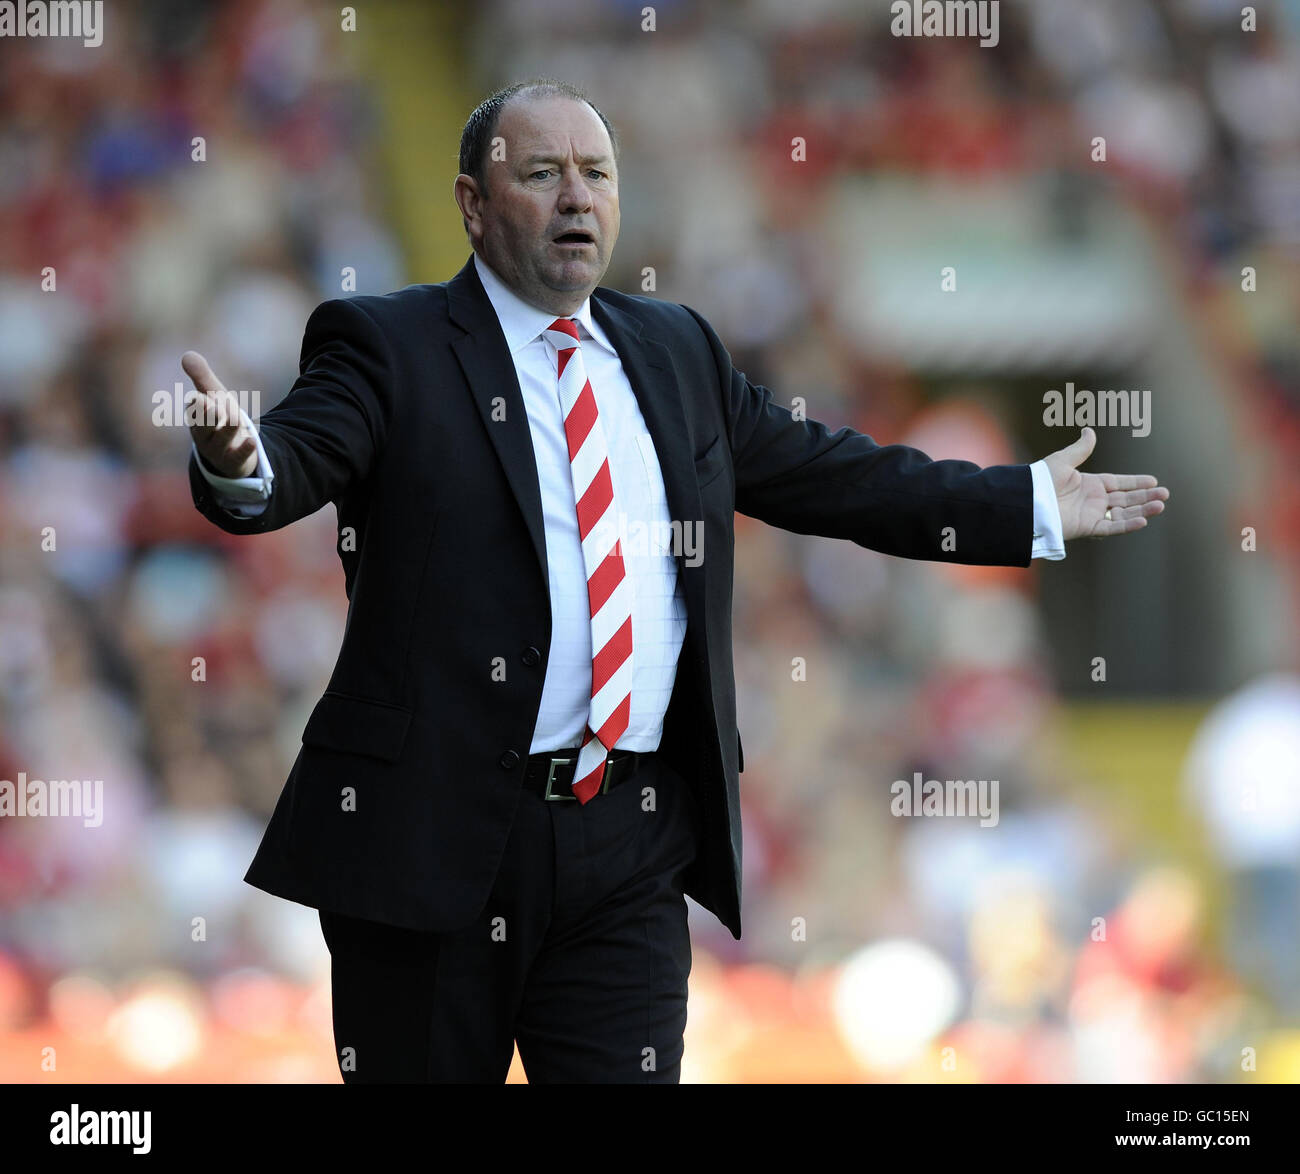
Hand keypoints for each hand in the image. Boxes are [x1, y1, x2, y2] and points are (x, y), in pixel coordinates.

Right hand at [182, 351, 257, 478]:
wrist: (232, 453)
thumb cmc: (220, 420)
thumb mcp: (213, 398)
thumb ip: (202, 378)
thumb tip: (187, 354)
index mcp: (196, 418)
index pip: (195, 410)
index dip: (198, 405)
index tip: (199, 397)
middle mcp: (204, 435)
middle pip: (204, 425)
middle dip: (207, 416)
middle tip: (211, 406)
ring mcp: (219, 450)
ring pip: (222, 438)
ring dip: (228, 429)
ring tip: (235, 419)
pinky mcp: (234, 461)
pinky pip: (238, 456)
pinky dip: (245, 449)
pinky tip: (252, 440)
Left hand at [1043, 427, 1168, 540]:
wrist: (1028, 502)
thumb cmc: (1041, 480)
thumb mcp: (1063, 461)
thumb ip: (1080, 449)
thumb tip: (1090, 431)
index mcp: (1089, 484)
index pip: (1118, 483)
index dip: (1136, 482)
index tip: (1154, 481)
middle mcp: (1093, 500)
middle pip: (1125, 499)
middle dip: (1145, 497)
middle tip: (1165, 494)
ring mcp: (1091, 514)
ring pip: (1122, 514)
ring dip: (1142, 510)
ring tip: (1160, 506)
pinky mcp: (1087, 528)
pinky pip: (1111, 527)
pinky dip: (1127, 525)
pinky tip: (1143, 520)